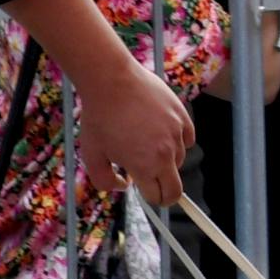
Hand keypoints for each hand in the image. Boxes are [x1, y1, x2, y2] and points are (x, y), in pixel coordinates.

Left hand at [69, 43, 195, 205]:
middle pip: (176, 188)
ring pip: (179, 159)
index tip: (143, 191)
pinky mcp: (182, 115)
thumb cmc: (99, 117)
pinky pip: (188, 138)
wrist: (111, 80)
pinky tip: (161, 132)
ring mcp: (176, 133)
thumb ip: (105, 181)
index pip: (159, 197)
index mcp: (145, 167)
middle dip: (165, 193)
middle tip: (153, 184)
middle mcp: (166, 153)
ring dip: (166, 160)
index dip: (150, 198)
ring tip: (146, 144)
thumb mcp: (91, 155)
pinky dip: (178, 140)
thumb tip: (124, 185)